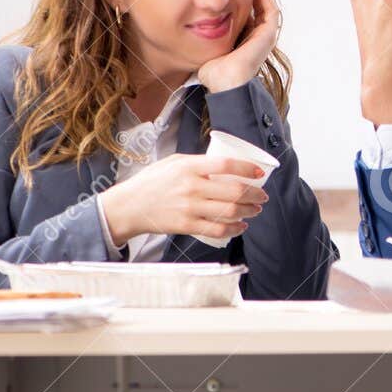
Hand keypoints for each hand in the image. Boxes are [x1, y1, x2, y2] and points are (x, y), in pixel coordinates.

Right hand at [99, 154, 268, 245]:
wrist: (129, 206)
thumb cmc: (152, 181)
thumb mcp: (173, 162)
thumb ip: (198, 162)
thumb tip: (226, 165)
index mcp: (189, 166)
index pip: (226, 165)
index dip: (248, 168)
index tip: (260, 173)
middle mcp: (191, 187)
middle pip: (235, 190)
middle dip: (256, 194)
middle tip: (263, 195)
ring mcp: (189, 208)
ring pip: (230, 211)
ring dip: (249, 211)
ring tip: (255, 209)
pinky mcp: (186, 225)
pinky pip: (217, 229)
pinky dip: (234, 229)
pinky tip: (241, 226)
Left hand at [198, 0, 281, 92]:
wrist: (224, 83)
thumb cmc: (213, 72)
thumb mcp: (207, 50)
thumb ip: (204, 39)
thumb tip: (188, 27)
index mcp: (246, 44)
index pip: (246, 16)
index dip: (238, 1)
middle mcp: (258, 40)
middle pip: (257, 10)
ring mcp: (265, 38)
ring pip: (265, 8)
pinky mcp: (268, 35)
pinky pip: (270, 9)